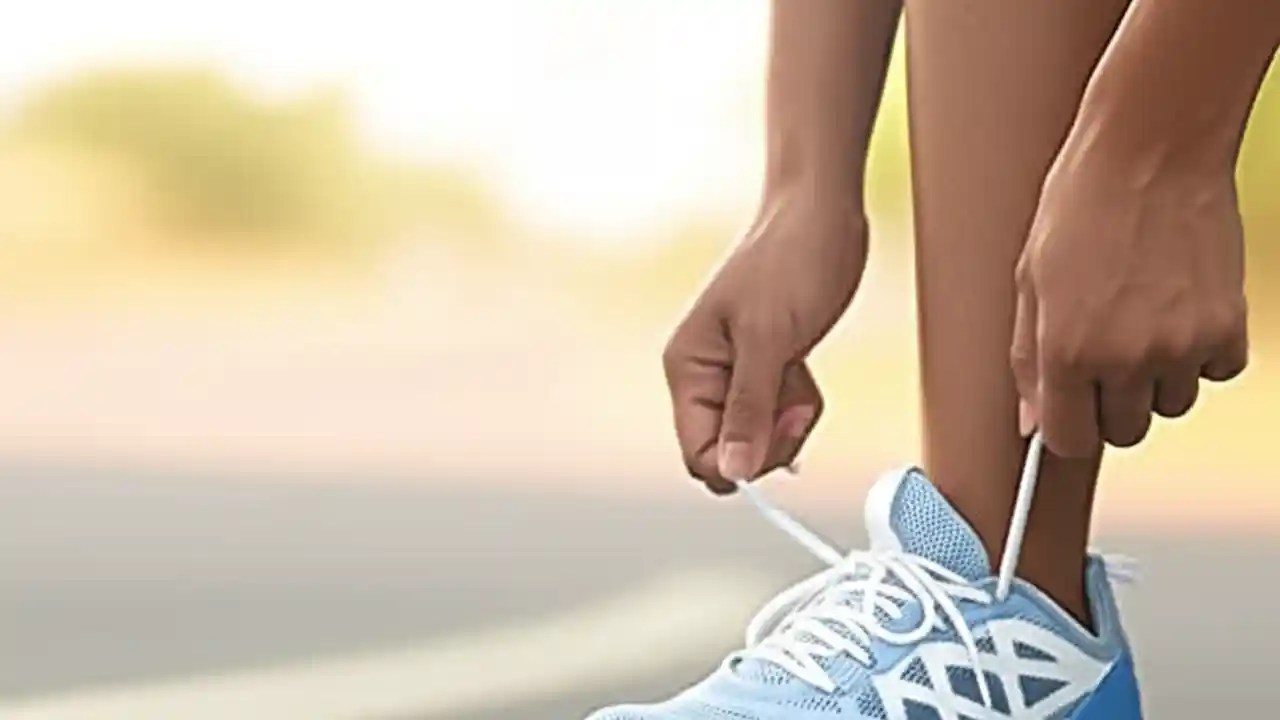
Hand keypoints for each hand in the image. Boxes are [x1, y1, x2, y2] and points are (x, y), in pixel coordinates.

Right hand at [663, 188, 866, 492]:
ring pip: (760, 440)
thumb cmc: (789, 260)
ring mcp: (735, 376)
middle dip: (771, 440)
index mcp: (688, 369)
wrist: (820, 214)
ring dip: (791, 420)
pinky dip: (799, 405)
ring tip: (800, 373)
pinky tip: (803, 368)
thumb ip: (749, 410)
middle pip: (730, 454)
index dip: (741, 461)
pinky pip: (779, 417)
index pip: (699, 453)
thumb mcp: (769, 340)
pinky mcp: (765, 371)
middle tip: (795, 402)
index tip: (779, 434)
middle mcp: (705, 378)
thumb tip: (733, 469)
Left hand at [1012, 154, 1248, 456]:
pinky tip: (1179, 308)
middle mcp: (1125, 358)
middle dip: (1110, 405)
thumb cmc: (1081, 205)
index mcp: (1066, 350)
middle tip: (1104, 356)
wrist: (1152, 150)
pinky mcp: (1228, 325)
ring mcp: (1181, 345)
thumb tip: (1031, 421)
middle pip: (1124, 432)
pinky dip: (1201, 353)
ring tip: (1141, 319)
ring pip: (1171, 405)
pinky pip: (1216, 372)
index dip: (1067, 426)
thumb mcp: (1030, 282)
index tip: (1070, 408)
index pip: (1069, 440)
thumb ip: (1027, 360)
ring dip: (1156, 379)